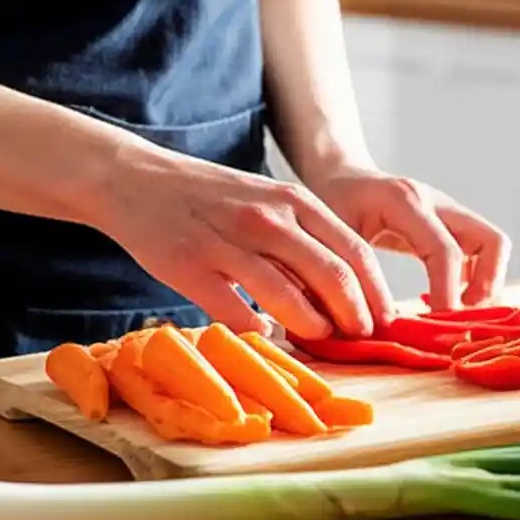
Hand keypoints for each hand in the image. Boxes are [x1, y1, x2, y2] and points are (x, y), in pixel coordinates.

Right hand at [94, 145, 394, 339]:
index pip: (355, 252)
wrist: (136, 179)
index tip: (383, 321)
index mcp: (294, 201)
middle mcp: (268, 220)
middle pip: (332, 277)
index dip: (376, 293)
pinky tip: (265, 336)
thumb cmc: (214, 198)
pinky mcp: (190, 268)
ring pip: (289, 298)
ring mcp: (229, 244)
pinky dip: (258, 332)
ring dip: (312, 328)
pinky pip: (235, 313)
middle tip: (359, 339)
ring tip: (318, 341)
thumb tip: (345, 292)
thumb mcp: (269, 200)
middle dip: (354, 317)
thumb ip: (305, 238)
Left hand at [304, 165, 511, 310]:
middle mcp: (437, 202)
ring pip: (494, 246)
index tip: (436, 322)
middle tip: (458, 316)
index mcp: (406, 202)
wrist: (341, 176)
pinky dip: (475, 279)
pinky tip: (444, 298)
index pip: (445, 251)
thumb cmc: (332, 203)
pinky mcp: (452, 224)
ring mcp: (449, 211)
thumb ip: (351, 273)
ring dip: (486, 283)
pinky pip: (481, 252)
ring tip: (454, 311)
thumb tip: (371, 324)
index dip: (448, 293)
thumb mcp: (331, 235)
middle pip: (492, 241)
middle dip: (486, 286)